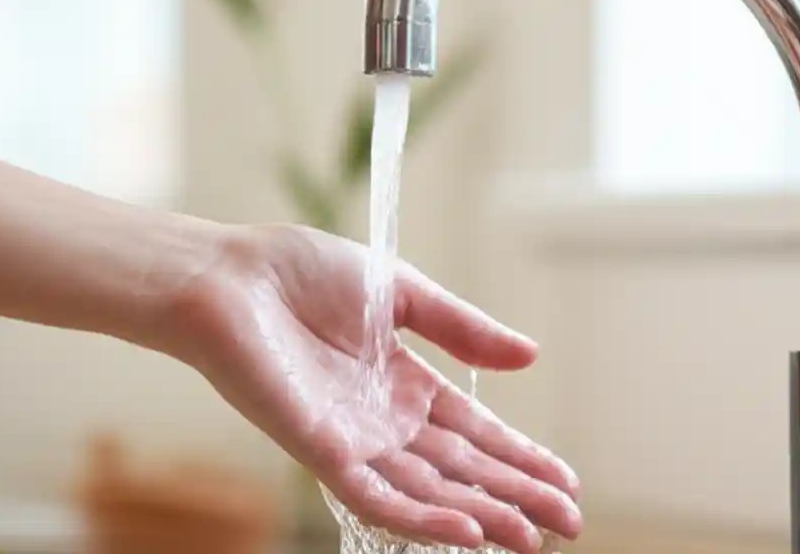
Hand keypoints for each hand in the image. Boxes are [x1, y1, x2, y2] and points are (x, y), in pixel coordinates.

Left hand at [142, 222, 581, 552]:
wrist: (230, 276)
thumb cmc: (301, 273)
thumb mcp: (400, 293)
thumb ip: (461, 329)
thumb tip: (531, 357)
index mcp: (404, 382)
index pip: (474, 431)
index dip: (520, 456)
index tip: (566, 482)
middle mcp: (383, 420)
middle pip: (462, 468)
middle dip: (516, 496)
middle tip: (569, 525)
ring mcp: (354, 439)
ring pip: (428, 491)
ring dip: (481, 515)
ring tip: (530, 539)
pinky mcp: (319, 449)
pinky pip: (375, 494)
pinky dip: (420, 516)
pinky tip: (466, 532)